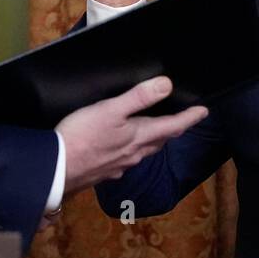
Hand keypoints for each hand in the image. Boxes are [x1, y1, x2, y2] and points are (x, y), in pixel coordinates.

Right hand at [56, 76, 207, 194]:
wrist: (54, 171)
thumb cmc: (81, 137)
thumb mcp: (111, 110)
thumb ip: (138, 98)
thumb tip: (167, 85)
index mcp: (139, 136)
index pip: (173, 126)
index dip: (190, 118)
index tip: (204, 111)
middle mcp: (134, 154)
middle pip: (160, 140)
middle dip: (173, 130)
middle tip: (183, 122)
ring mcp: (120, 166)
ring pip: (144, 152)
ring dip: (154, 141)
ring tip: (157, 133)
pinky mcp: (104, 173)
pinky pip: (126, 161)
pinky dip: (132, 152)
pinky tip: (123, 152)